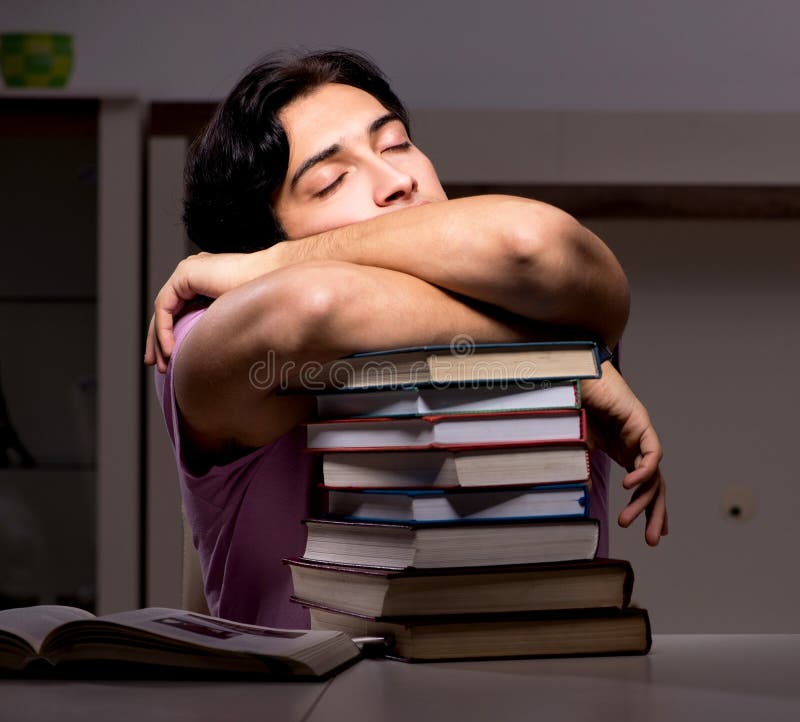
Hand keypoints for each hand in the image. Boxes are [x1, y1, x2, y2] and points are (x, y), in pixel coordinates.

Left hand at [144, 248, 282, 371]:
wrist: (274, 281)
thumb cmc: (265, 300)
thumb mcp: (234, 320)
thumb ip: (218, 329)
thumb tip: (213, 355)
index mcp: (205, 283)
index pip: (180, 312)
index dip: (172, 336)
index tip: (171, 360)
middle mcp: (194, 275)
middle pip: (167, 311)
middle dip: (158, 340)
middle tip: (157, 364)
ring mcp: (188, 271)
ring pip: (163, 310)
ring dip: (159, 339)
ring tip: (164, 364)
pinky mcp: (185, 274)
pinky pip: (165, 306)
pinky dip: (164, 330)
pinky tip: (170, 350)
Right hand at [581, 362, 667, 545]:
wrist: (572, 376)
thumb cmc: (572, 405)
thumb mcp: (578, 445)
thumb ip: (584, 467)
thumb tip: (586, 494)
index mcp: (623, 450)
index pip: (646, 484)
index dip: (650, 508)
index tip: (652, 534)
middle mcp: (636, 444)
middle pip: (656, 484)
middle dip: (655, 513)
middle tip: (653, 540)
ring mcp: (640, 433)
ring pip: (654, 474)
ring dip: (644, 499)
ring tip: (628, 520)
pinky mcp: (640, 422)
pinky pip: (650, 453)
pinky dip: (643, 471)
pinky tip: (629, 486)